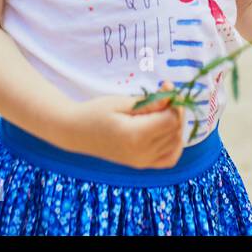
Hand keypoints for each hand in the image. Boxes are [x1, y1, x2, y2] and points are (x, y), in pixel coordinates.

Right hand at [60, 80, 185, 168]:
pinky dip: (174, 144)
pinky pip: (169, 158)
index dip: (173, 102)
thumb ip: (150, 103)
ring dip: (175, 124)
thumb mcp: (122, 102)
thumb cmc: (95, 112)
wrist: (76, 132)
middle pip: (175, 130)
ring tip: (162, 109)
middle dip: (175, 109)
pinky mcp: (142, 165)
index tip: (165, 86)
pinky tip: (168, 130)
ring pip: (175, 143)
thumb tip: (173, 98)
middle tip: (163, 92)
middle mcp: (142, 154)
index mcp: (136, 136)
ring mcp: (143, 162)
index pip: (171, 120)